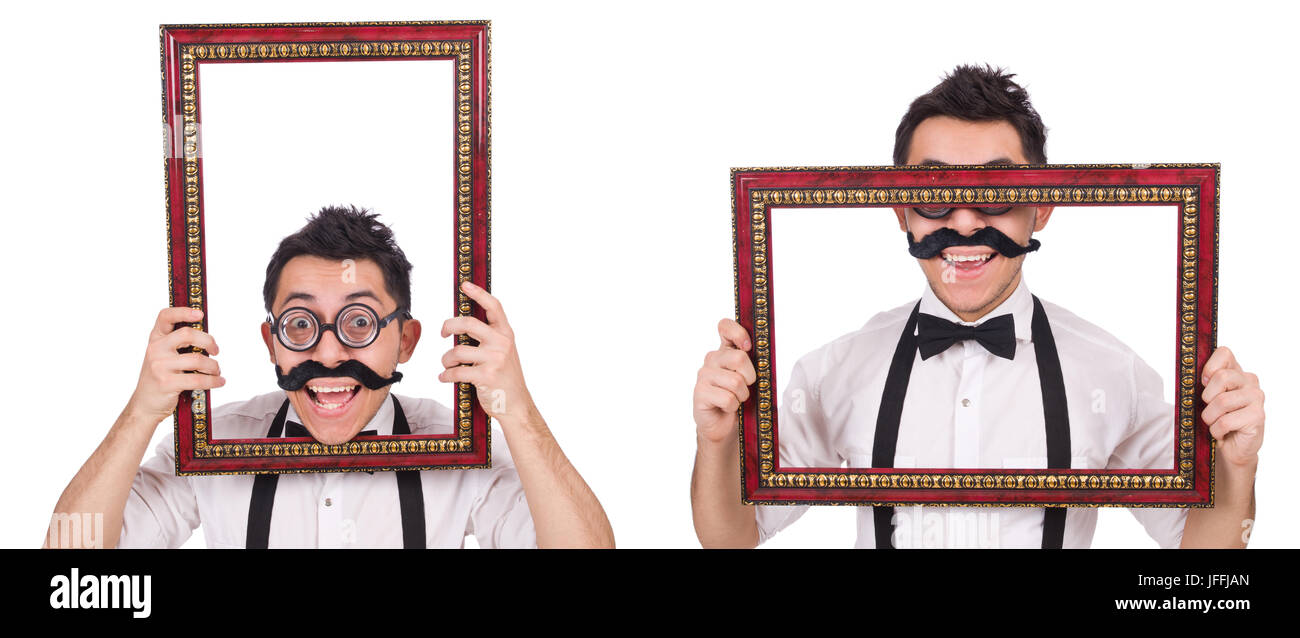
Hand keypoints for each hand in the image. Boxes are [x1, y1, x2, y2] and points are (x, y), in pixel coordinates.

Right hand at [126, 307, 224, 425]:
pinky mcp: (167, 383)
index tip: (200, 314)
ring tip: (216, 371)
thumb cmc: (159, 378)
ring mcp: (160, 366)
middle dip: (209, 341)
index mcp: (155, 339)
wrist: (144, 405)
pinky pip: (198, 379)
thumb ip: (178, 345)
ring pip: (197, 359)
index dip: (184, 311)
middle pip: (188, 334)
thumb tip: (207, 338)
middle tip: (216, 350)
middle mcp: (155, 349)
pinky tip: (218, 381)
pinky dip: (213, 381)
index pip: (166, 316)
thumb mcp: (163, 356)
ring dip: (213, 366)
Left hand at [438, 281, 534, 423]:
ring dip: (446, 359)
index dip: (478, 293)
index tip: (465, 285)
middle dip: (448, 326)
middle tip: (443, 333)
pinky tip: (445, 377)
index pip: (493, 306)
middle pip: (467, 324)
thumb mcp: (503, 352)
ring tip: (447, 364)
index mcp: (506, 334)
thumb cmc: (506, 377)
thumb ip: (489, 337)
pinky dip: (446, 375)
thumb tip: (461, 325)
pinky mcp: (486, 376)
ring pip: (457, 350)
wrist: (516, 404)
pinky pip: (456, 371)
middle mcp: (502, 343)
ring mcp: (494, 359)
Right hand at [694, 318, 756, 444]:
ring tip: (736, 399)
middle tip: (746, 386)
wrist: (723, 426)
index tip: (748, 346)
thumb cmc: (738, 399)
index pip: (725, 327)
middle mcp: (712, 359)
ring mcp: (704, 375)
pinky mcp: (700, 392)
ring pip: (735, 382)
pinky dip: (734, 406)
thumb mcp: (749, 378)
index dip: (738, 333)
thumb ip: (753, 362)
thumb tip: (764, 352)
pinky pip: (728, 398)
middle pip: (739, 358)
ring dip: (742, 395)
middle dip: (750, 377)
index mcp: (725, 351)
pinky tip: (727, 408)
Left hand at [1200, 346, 1263, 467]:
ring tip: (1215, 423)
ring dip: (1210, 417)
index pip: (1224, 353)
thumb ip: (1202, 383)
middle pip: (1222, 376)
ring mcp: (1256, 398)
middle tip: (1209, 409)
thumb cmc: (1217, 419)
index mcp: (1236, 372)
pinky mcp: (1257, 416)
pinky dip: (1216, 430)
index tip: (1203, 381)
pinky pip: (1225, 421)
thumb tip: (1186, 373)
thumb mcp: (1205, 398)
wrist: (1232, 448)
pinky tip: (1223, 433)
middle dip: (1207, 397)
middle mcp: (1250, 381)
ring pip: (1222, 401)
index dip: (1209, 367)